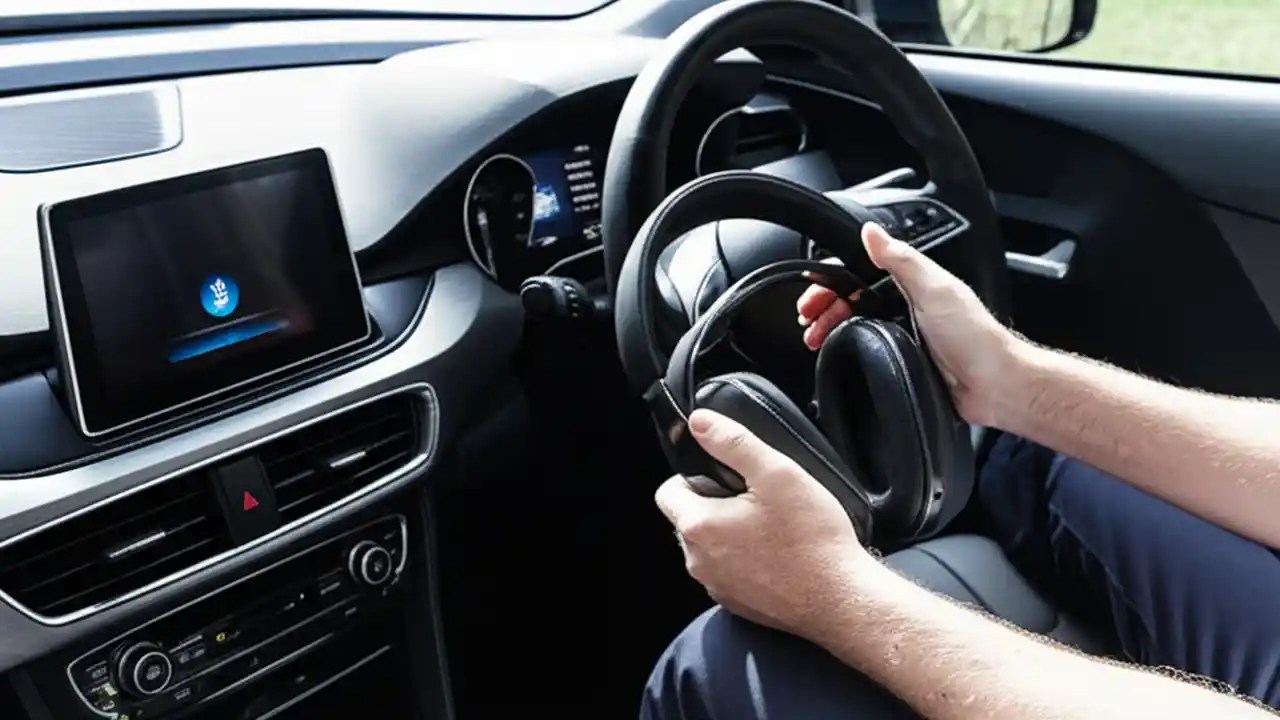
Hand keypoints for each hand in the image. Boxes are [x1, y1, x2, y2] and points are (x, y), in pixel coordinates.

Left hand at [655, 409, 871, 638]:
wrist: (842, 599)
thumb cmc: (812, 538)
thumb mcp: (777, 473)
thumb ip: (733, 442)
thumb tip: (699, 422)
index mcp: (698, 526)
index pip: (667, 491)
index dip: (694, 475)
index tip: (727, 476)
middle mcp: (698, 561)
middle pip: (688, 519)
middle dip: (713, 504)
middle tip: (756, 499)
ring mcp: (717, 586)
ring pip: (708, 547)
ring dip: (729, 533)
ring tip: (771, 527)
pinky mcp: (737, 604)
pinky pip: (728, 571)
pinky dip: (744, 560)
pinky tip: (777, 554)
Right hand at [796, 222, 1021, 425]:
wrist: (994, 386)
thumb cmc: (974, 338)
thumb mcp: (934, 289)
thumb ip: (901, 259)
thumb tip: (871, 232)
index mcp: (912, 284)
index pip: (860, 273)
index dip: (831, 282)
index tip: (810, 295)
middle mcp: (906, 306)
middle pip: (852, 300)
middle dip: (823, 307)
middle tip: (806, 321)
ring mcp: (904, 334)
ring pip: (855, 325)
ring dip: (830, 330)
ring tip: (813, 339)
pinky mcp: (903, 361)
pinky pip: (866, 351)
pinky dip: (846, 351)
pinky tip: (836, 357)